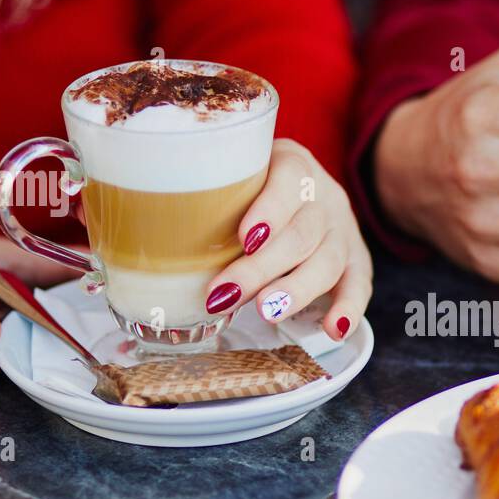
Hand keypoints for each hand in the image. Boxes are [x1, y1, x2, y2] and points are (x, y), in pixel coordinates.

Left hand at [204, 139, 372, 338]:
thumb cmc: (254, 191)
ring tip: (266, 313)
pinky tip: (331, 331)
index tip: (244, 238)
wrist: (306, 192)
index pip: (290, 183)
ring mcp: (344, 232)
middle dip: (263, 267)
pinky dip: (348, 311)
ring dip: (296, 290)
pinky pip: (359, 287)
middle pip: (302, 233)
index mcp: (294, 167)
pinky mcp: (357, 263)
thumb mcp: (237, 176)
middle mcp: (325, 198)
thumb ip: (211, 193)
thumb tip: (139, 223)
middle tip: (227, 293)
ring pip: (328, 261)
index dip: (270, 211)